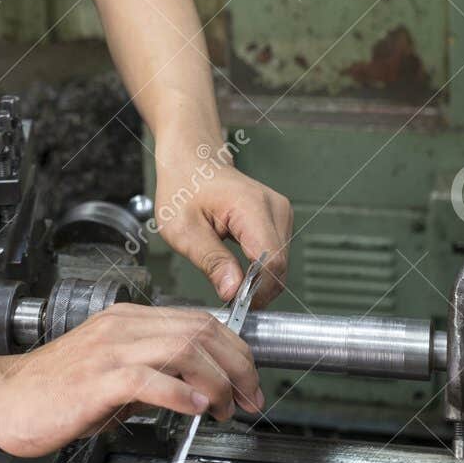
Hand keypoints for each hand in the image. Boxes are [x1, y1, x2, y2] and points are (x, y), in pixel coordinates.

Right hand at [0, 303, 261, 457]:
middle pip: (201, 329)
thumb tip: (190, 391)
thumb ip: (148, 375)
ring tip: (226, 408)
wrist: (1, 397)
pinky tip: (196, 409)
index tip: (248, 380)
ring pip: (184, 349)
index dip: (234, 349)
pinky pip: (150, 380)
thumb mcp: (109, 374)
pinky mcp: (97, 379)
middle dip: (238, 365)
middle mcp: (121, 327)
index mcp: (126, 320)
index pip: (198, 320)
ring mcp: (109, 351)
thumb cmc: (50, 390)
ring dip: (218, 382)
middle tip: (250, 397)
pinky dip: (182, 395)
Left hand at [152, 131, 291, 306]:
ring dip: (258, 280)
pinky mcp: (279, 220)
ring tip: (227, 276)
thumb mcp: (183, 230)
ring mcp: (280, 212)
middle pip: (279, 266)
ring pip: (280, 264)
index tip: (233, 302)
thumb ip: (211, 261)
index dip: (256, 289)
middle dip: (255, 288)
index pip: (271, 261)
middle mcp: (274, 207)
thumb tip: (232, 291)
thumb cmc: (183, 187)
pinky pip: (276, 256)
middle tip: (225, 294)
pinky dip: (259, 269)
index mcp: (250, 206)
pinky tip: (238, 268)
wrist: (191, 161)